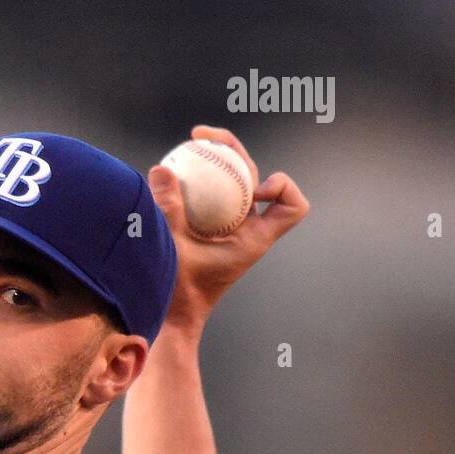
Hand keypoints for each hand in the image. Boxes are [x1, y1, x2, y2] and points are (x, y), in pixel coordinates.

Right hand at [150, 124, 309, 333]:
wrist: (173, 318)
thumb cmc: (179, 293)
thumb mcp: (173, 249)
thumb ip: (169, 210)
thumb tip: (162, 168)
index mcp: (254, 240)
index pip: (293, 207)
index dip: (282, 187)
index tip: (253, 192)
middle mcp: (247, 229)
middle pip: (254, 177)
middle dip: (233, 151)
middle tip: (201, 136)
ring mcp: (229, 227)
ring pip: (232, 181)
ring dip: (216, 159)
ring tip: (191, 141)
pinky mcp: (212, 227)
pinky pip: (213, 193)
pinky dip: (200, 178)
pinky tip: (177, 170)